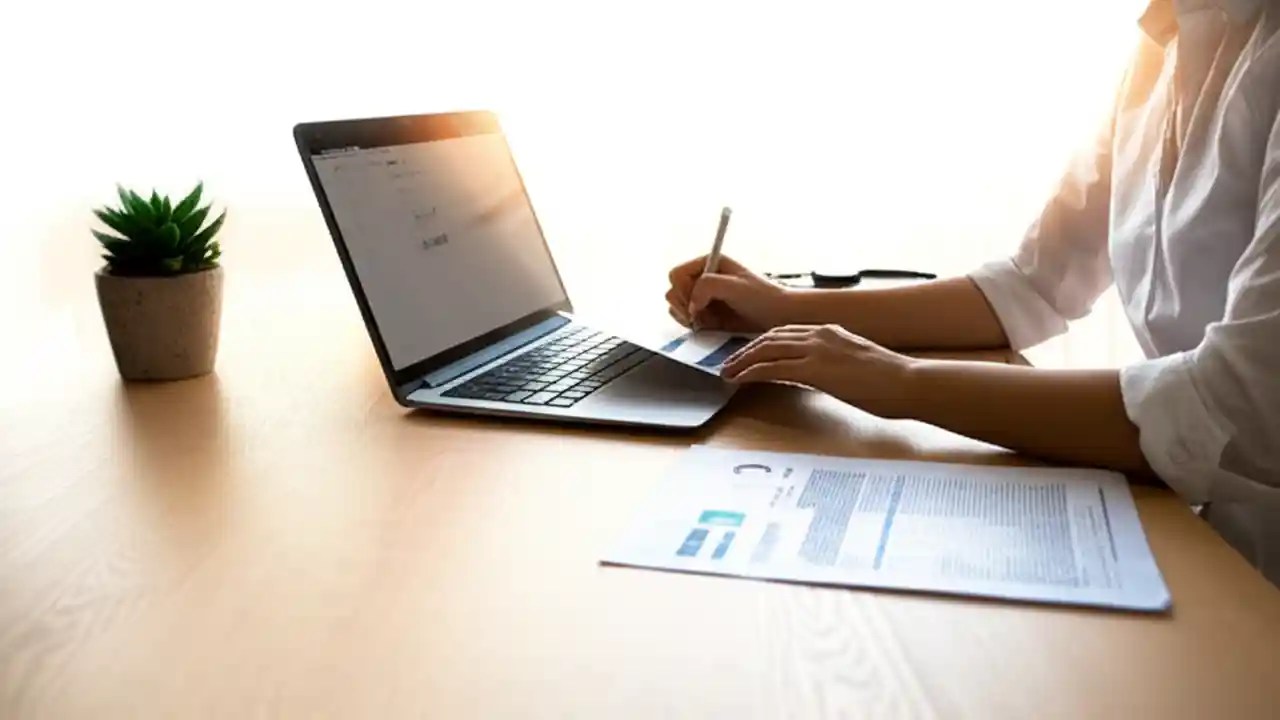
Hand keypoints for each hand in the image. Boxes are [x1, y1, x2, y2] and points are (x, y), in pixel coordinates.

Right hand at [665, 254, 795, 331]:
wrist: (780, 316)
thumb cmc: (763, 298)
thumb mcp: (735, 286)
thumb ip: (707, 286)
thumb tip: (691, 303)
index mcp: (708, 263)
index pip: (676, 275)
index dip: (683, 290)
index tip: (698, 303)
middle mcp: (702, 277)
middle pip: (673, 291)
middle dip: (683, 306)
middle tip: (700, 315)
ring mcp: (703, 297)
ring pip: (676, 306)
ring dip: (687, 317)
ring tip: (707, 320)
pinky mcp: (706, 314)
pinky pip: (685, 319)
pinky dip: (692, 325)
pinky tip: (709, 326)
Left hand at [719, 324, 917, 418]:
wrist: (908, 382)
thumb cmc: (891, 379)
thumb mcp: (857, 363)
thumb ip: (835, 363)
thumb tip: (823, 374)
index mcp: (830, 330)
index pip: (786, 331)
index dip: (762, 342)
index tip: (748, 353)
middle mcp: (820, 334)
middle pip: (770, 337)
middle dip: (746, 350)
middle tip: (730, 363)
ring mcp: (817, 350)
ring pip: (766, 349)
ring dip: (742, 360)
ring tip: (727, 372)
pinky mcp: (815, 369)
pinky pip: (773, 368)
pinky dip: (751, 372)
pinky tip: (739, 380)